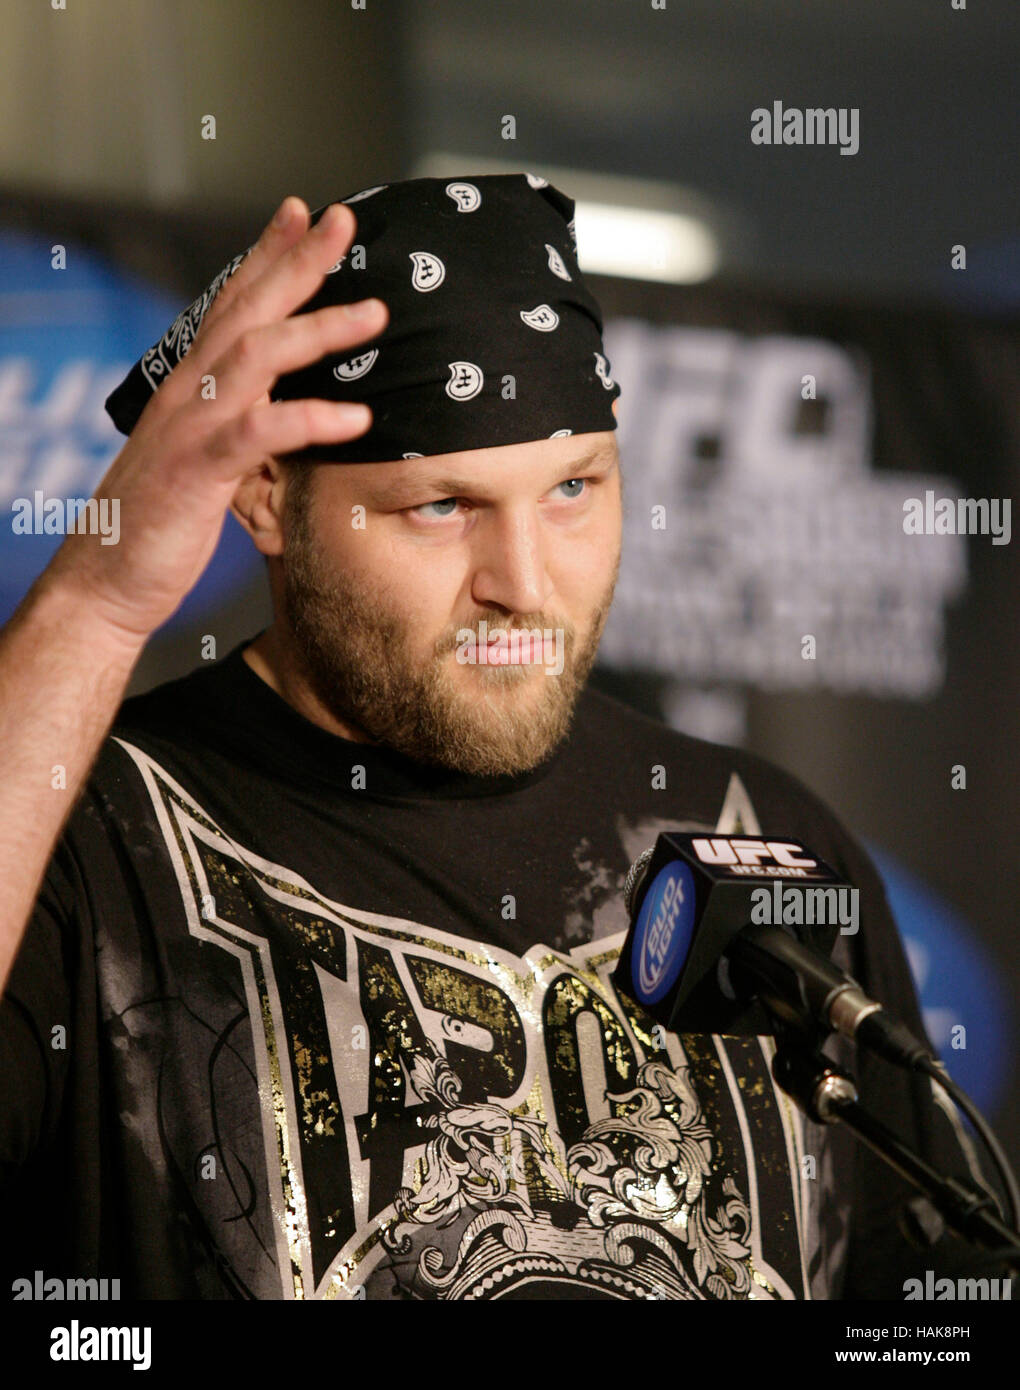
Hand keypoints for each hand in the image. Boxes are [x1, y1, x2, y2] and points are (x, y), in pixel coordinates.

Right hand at [42, 197, 386, 642]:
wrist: (105, 580)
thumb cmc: (157, 523)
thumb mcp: (202, 460)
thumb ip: (234, 424)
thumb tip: (277, 410)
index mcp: (190, 386)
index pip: (232, 304)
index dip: (267, 255)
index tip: (303, 214)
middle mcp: (187, 393)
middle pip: (248, 309)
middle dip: (299, 261)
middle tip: (344, 220)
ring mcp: (190, 427)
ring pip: (255, 355)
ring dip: (318, 329)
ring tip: (375, 316)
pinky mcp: (198, 471)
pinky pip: (257, 432)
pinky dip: (309, 419)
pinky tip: (356, 418)